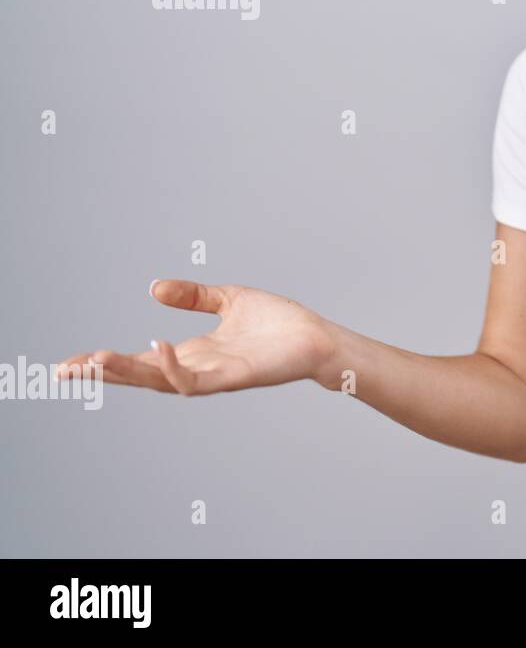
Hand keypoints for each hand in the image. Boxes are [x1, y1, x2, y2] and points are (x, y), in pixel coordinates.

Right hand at [55, 279, 341, 394]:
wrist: (316, 339)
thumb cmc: (278, 323)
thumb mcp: (228, 300)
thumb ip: (193, 295)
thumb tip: (154, 287)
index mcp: (192, 352)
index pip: (139, 360)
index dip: (105, 362)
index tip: (68, 362)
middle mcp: (197, 368)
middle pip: (139, 375)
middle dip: (102, 373)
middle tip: (65, 369)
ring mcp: (212, 376)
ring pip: (159, 382)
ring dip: (127, 372)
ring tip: (97, 359)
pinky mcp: (232, 378)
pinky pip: (194, 382)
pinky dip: (173, 368)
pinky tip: (158, 349)